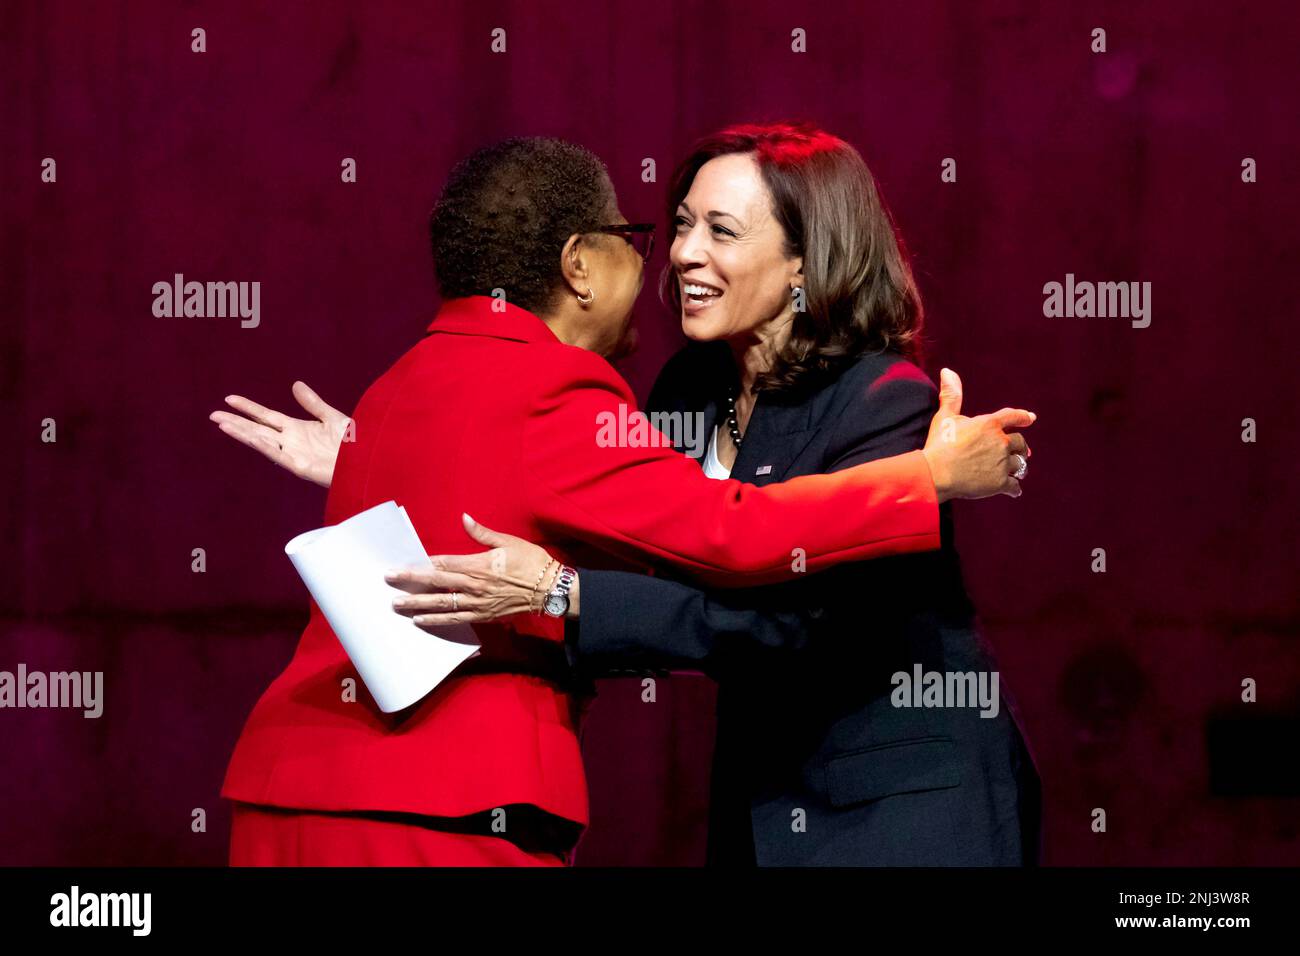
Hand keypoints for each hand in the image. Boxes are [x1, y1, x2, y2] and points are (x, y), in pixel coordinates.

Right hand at [209, 381, 347, 487]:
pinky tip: (251, 437)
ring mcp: (294, 454)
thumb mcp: (331, 417)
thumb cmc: (353, 443)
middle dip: (236, 422)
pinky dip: (265, 446)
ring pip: (262, 442)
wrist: (367, 460)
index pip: (266, 416)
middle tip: (213, 414)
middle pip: (257, 429)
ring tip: (222, 424)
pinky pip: (279, 455)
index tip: (230, 399)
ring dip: (242, 434)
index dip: (248, 408)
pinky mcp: (301, 467)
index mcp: (296, 429)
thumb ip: (313, 403)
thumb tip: (295, 384)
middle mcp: (291, 441)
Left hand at [386, 514, 568, 629]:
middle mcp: (474, 585)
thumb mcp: (508, 541)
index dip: (420, 565)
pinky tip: (421, 621)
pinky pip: (455, 619)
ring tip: (397, 606)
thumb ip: (482, 533)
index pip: (442, 564)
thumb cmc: (531, 562)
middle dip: (410, 582)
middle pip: (435, 584)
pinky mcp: (483, 615)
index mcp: (479, 564)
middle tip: (388, 581)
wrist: (549, 589)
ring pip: (441, 605)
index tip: (401, 565)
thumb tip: (464, 518)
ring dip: (417, 605)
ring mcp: (477, 603)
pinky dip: (437, 621)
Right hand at [921, 368, 1035, 501]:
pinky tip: (1014, 491)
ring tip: (1016, 471)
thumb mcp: (944, 417)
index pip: (1013, 416)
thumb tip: (947, 370)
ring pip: (1019, 465)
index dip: (1023, 417)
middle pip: (1020, 444)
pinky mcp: (1000, 483)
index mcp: (990, 424)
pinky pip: (1015, 486)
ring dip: (1018, 467)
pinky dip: (1015, 488)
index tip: (1031, 418)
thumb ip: (951, 395)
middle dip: (1021, 447)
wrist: (936, 474)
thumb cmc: (939, 444)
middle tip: (1022, 453)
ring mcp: (1002, 464)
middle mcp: (1001, 442)